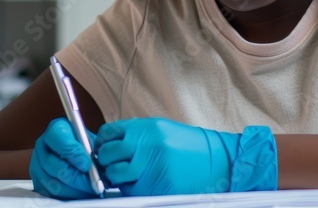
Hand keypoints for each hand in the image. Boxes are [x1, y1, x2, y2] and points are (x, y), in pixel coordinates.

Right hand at [29, 118, 99, 198]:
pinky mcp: (37, 182)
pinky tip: (79, 193)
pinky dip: (66, 196)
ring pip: (51, 183)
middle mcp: (42, 145)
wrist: (77, 158)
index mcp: (56, 129)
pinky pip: (49, 194)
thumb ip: (94, 150)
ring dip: (73, 190)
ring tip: (88, 190)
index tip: (87, 164)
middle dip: (76, 178)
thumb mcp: (93, 143)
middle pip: (53, 165)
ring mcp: (36, 164)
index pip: (58, 137)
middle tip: (92, 183)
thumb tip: (97, 167)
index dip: (73, 152)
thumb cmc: (86, 149)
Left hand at [95, 117, 276, 195]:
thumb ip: (135, 135)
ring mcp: (151, 166)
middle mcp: (147, 144)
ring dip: (116, 178)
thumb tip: (108, 144)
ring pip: (116, 175)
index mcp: (146, 127)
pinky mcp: (156, 186)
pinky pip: (131, 191)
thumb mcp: (161, 129)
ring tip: (126, 176)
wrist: (216, 161)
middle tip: (112, 165)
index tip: (104, 148)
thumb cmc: (188, 146)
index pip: (107, 133)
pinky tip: (141, 183)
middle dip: (106, 162)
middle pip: (108, 154)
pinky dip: (130, 189)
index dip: (102, 143)